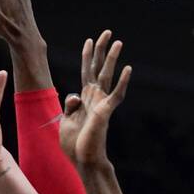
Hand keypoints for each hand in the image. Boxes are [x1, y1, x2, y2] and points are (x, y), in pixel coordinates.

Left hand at [60, 31, 131, 166]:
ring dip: (112, 58)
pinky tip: (129, 69)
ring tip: (118, 42)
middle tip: (107, 32)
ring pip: (107, 75)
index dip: (86, 56)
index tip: (88, 40)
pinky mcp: (106, 111)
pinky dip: (123, 82)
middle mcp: (94, 97)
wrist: (83, 160)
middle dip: (101, 50)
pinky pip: (116, 94)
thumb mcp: (65, 120)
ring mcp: (101, 103)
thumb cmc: (74, 144)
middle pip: (97, 68)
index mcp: (84, 99)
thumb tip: (74, 95)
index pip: (85, 72)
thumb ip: (69, 105)